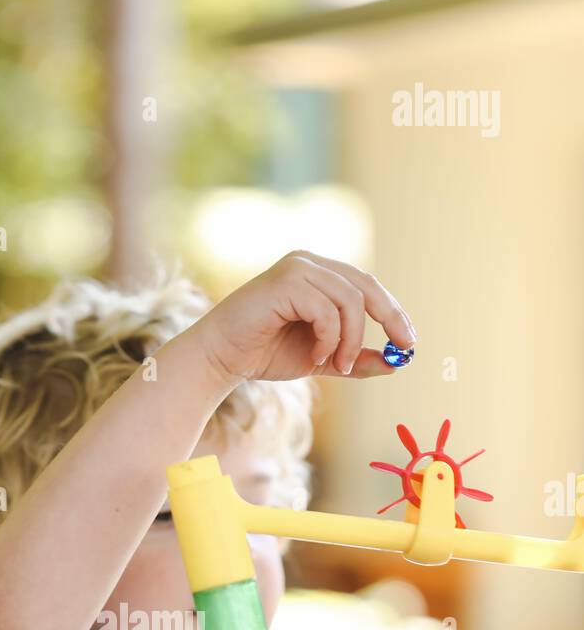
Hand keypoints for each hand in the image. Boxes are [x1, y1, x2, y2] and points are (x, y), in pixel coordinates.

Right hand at [193, 251, 416, 384]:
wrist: (221, 357)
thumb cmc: (264, 353)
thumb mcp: (321, 358)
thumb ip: (354, 359)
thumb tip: (395, 364)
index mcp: (318, 274)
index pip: (367, 285)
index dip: (392, 312)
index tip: (408, 342)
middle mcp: (310, 263)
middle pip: (366, 286)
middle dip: (389, 320)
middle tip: (400, 351)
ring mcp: (297, 268)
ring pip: (350, 301)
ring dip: (352, 340)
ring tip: (339, 365)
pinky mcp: (286, 282)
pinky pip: (327, 311)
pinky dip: (330, 339)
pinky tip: (318, 356)